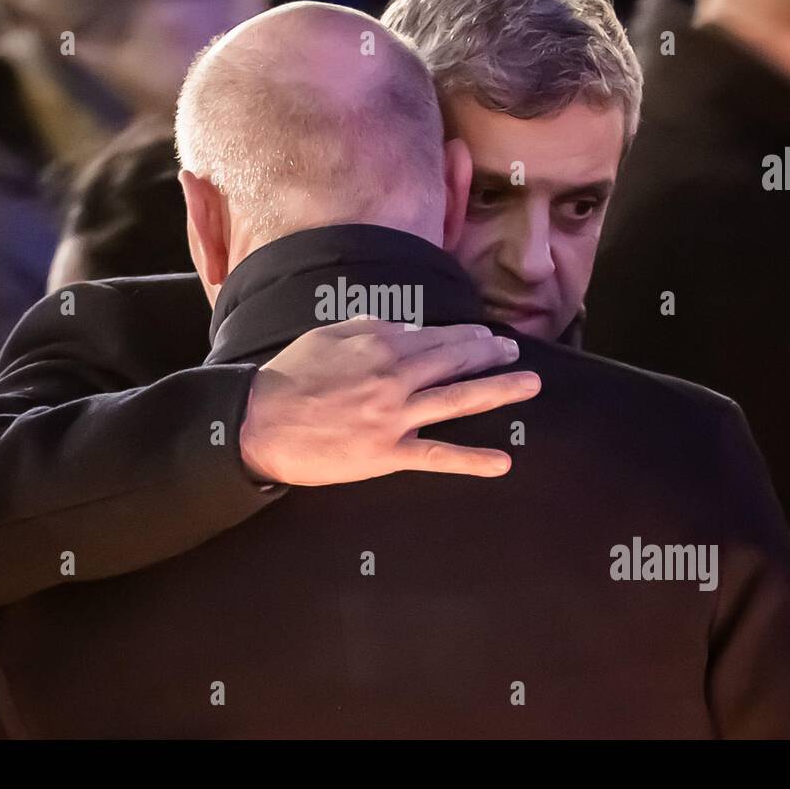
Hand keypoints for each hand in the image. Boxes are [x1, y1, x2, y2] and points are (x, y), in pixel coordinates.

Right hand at [239, 317, 539, 485]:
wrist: (259, 421)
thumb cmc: (289, 376)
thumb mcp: (328, 335)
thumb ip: (370, 326)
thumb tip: (409, 326)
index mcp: (380, 344)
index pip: (435, 335)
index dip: (465, 335)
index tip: (485, 335)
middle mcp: (395, 376)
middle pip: (455, 360)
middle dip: (491, 354)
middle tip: (515, 352)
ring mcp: (395, 416)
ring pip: (459, 398)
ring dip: (499, 390)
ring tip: (530, 385)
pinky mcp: (388, 453)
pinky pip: (438, 456)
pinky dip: (472, 460)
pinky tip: (503, 462)